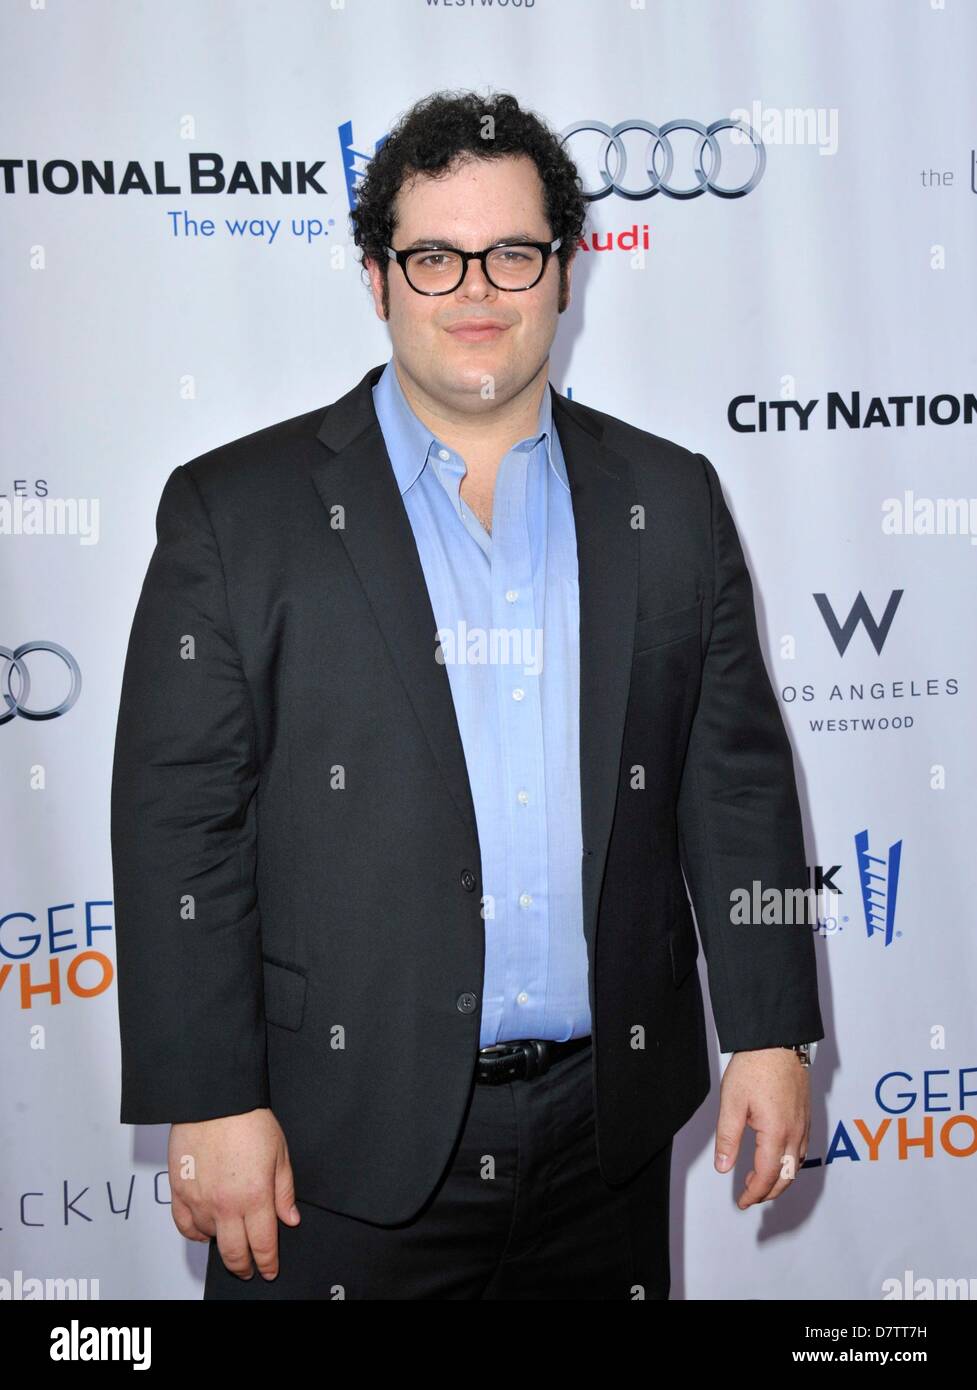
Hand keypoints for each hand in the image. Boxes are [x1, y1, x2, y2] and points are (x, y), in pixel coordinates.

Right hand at [168, 1108, 300, 1279]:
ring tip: (230, 1237)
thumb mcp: (280, 1153)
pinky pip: (184, 1225)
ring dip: (221, 1242)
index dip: (268, 1263)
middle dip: (244, 1266)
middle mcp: (225, 1204)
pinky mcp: (179, 1191)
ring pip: (209, 1239)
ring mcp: (199, 1200)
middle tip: (249, 1269)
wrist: (214, 1099)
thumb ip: (284, 1191)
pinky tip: (204, 1231)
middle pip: (234, 1253)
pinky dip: (194, 1233)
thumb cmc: (248, 1119)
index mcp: (255, 1196)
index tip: (270, 1269)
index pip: (263, 1245)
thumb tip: (290, 1218)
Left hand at [714, 1049, 810, 1208]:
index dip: (754, 1193)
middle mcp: (795, 1132)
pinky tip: (776, 1158)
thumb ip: (727, 1138)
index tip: (742, 1201)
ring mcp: (804, 1124)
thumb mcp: (732, 1103)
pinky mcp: (806, 1115)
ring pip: (796, 1165)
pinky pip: (801, 1149)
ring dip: (780, 1179)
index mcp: (776, 1133)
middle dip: (768, 1192)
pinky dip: (789, 1164)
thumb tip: (724, 1167)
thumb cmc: (754, 1067)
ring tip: (759, 1181)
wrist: (777, 1040)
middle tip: (749, 1197)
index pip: (768, 1176)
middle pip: (787, 1177)